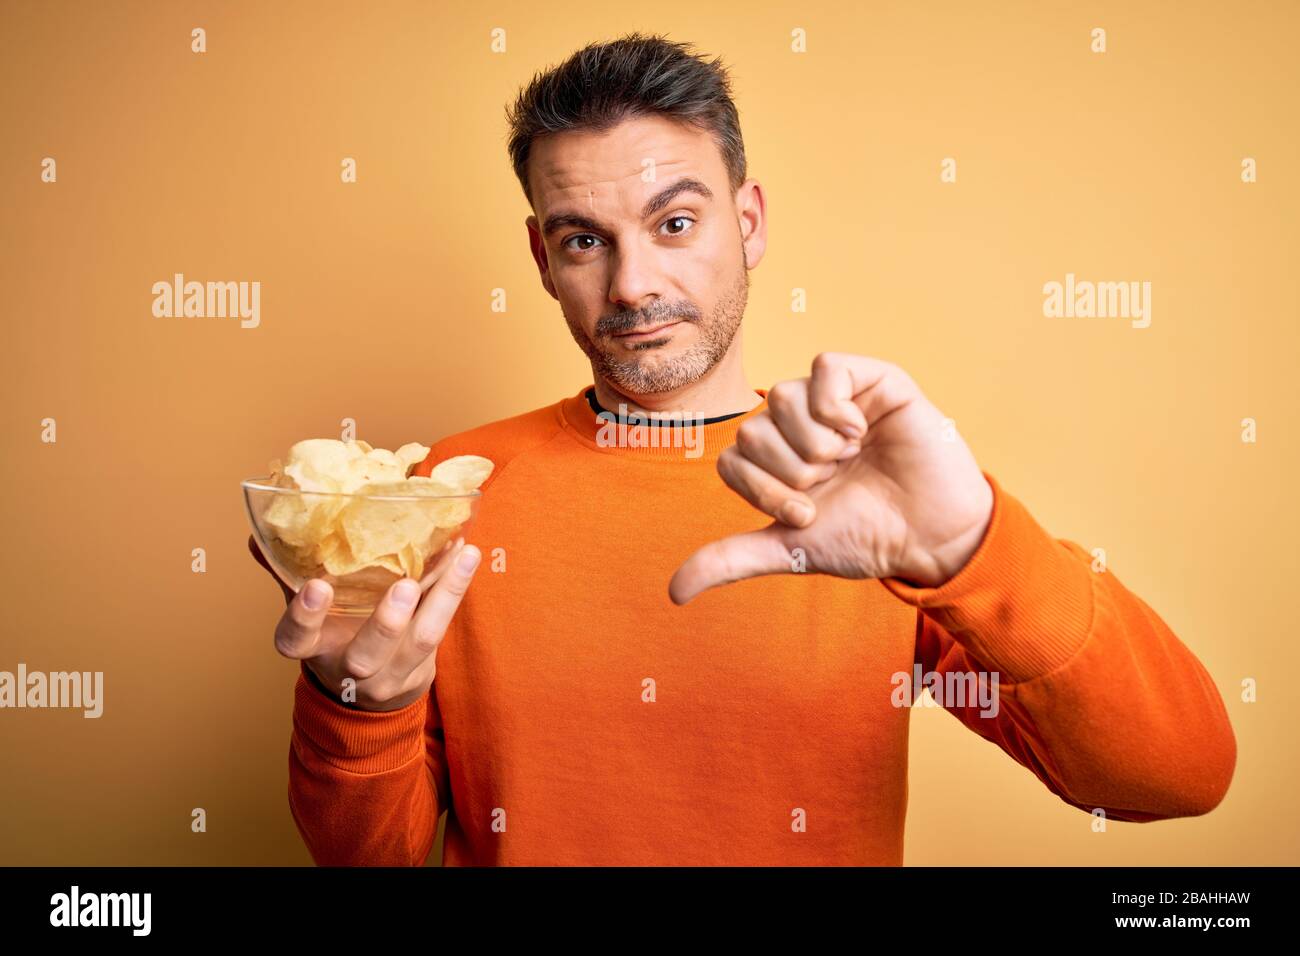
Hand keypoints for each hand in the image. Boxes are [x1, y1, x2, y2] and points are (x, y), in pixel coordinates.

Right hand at [249, 534, 480, 710]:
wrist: (368, 694)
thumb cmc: (333, 635)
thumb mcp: (307, 611)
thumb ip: (288, 572)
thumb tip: (258, 533)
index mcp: (312, 648)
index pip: (297, 639)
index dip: (304, 616)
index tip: (317, 587)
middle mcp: (349, 667)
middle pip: (366, 654)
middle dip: (386, 623)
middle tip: (405, 586)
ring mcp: (390, 673)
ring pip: (420, 641)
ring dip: (443, 598)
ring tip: (461, 557)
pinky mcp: (422, 667)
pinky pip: (442, 630)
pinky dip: (456, 591)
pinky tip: (466, 556)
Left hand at [669, 352, 993, 603]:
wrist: (931, 537)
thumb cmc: (867, 537)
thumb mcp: (791, 549)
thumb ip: (731, 558)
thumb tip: (673, 592)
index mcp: (776, 457)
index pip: (732, 459)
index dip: (764, 491)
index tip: (807, 513)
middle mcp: (798, 424)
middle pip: (754, 430)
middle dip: (793, 473)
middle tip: (833, 484)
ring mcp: (834, 398)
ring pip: (783, 397)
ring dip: (816, 445)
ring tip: (850, 459)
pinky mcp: (872, 379)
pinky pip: (825, 367)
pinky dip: (835, 405)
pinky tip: (860, 432)